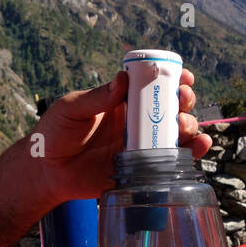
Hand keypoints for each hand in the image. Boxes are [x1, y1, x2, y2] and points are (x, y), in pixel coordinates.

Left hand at [31, 68, 211, 200]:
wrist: (46, 171)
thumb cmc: (54, 133)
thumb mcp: (72, 108)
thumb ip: (97, 97)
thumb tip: (122, 78)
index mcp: (121, 102)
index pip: (151, 86)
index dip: (171, 78)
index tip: (182, 75)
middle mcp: (136, 122)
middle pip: (170, 107)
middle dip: (184, 101)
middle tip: (182, 100)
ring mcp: (140, 146)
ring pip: (176, 133)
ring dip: (189, 125)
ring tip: (185, 125)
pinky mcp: (141, 169)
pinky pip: (171, 161)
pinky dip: (191, 152)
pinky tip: (199, 145)